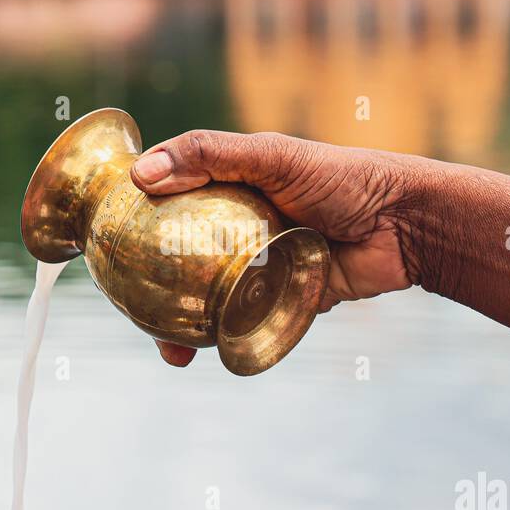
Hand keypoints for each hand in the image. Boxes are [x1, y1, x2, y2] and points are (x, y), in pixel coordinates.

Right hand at [128, 130, 435, 366]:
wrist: (406, 227)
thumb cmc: (344, 177)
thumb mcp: (273, 155)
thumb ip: (210, 156)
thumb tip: (143, 177)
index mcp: (227, 185)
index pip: (166, 198)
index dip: (132, 215)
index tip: (103, 239)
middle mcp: (235, 225)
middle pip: (176, 255)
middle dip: (148, 283)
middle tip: (127, 305)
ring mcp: (255, 264)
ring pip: (204, 296)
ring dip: (179, 324)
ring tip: (166, 347)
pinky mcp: (279, 299)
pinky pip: (242, 322)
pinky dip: (220, 339)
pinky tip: (201, 354)